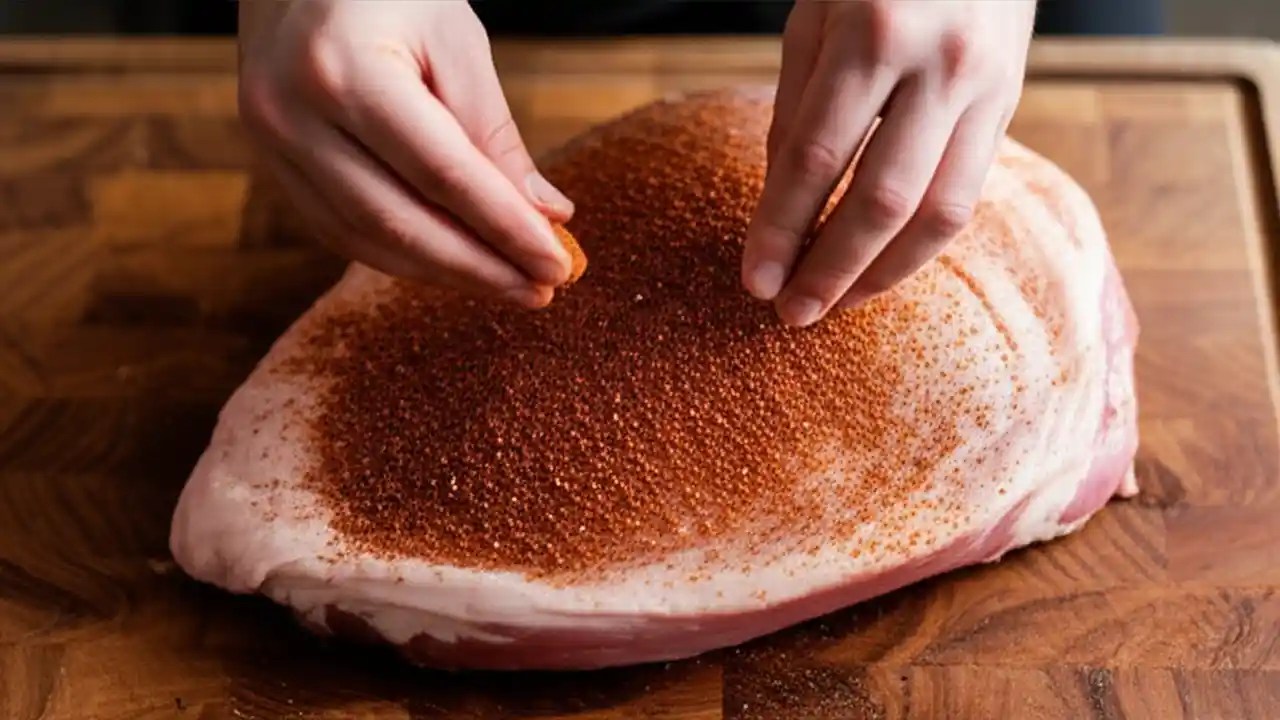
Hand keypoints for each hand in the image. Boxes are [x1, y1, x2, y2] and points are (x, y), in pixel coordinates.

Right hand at [237, 1, 573, 307]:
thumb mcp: (455, 38)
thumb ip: (492, 130)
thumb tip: (544, 214)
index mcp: (343, 70)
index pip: (442, 175)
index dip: (505, 228)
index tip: (559, 263)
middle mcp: (290, 114)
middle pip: (399, 221)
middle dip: (479, 267)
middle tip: (544, 289)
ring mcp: (269, 142)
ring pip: (365, 239)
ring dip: (444, 272)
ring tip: (509, 283)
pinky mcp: (268, 160)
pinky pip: (338, 229)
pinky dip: (400, 255)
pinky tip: (453, 263)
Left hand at [743, 0, 1035, 325]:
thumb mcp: (814, 17)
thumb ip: (796, 109)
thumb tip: (780, 208)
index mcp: (875, 32)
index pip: (816, 158)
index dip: (780, 228)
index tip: (754, 280)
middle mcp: (941, 66)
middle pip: (882, 200)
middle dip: (831, 268)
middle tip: (790, 314)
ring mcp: (987, 89)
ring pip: (939, 214)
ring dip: (882, 274)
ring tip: (836, 305)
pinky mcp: (1009, 106)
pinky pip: (967, 196)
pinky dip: (920, 245)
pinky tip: (881, 267)